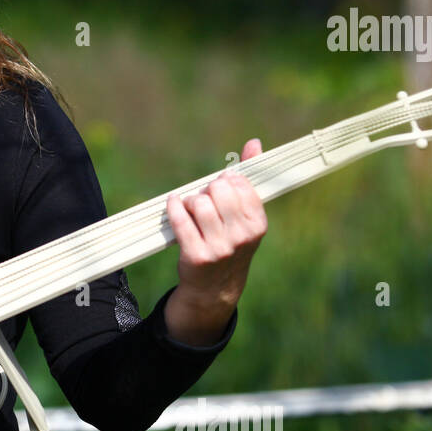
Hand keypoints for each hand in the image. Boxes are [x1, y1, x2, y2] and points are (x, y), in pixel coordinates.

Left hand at [163, 138, 267, 344]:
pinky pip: (180, 219)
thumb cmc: (229, 242)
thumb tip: (254, 142)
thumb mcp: (245, 216)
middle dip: (207, 190)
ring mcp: (219, 248)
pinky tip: (173, 205)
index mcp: (258, 224)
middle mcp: (242, 236)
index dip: (224, 182)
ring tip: (190, 209)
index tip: (220, 189)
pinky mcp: (196, 255)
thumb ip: (249, 179)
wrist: (214, 288)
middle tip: (204, 200)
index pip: (239, 184)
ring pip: (198, 202)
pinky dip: (173, 207)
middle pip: (218, 190)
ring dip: (189, 200)